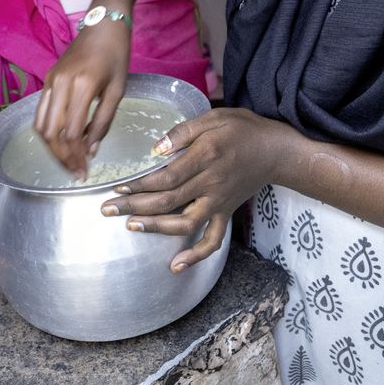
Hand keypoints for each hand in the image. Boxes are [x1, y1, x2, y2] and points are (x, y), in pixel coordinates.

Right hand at [35, 25, 132, 176]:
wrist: (103, 24)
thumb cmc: (116, 55)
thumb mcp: (117, 90)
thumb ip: (103, 122)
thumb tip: (91, 150)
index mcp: (82, 86)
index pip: (71, 132)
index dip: (76, 156)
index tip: (85, 171)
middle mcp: (60, 84)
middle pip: (51, 132)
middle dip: (61, 157)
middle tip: (75, 172)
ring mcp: (50, 81)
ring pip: (40, 124)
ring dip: (51, 147)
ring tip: (67, 160)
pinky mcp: (47, 79)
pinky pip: (40, 112)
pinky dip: (47, 131)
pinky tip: (60, 141)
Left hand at [100, 108, 296, 271]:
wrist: (275, 150)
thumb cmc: (243, 129)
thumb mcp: (214, 117)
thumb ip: (183, 132)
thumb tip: (156, 150)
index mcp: (206, 157)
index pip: (167, 176)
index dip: (140, 184)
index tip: (118, 187)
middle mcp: (211, 184)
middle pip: (168, 201)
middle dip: (135, 206)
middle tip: (107, 209)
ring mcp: (219, 202)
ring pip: (185, 223)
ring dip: (156, 228)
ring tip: (131, 226)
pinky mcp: (226, 213)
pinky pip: (213, 240)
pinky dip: (195, 256)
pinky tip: (175, 266)